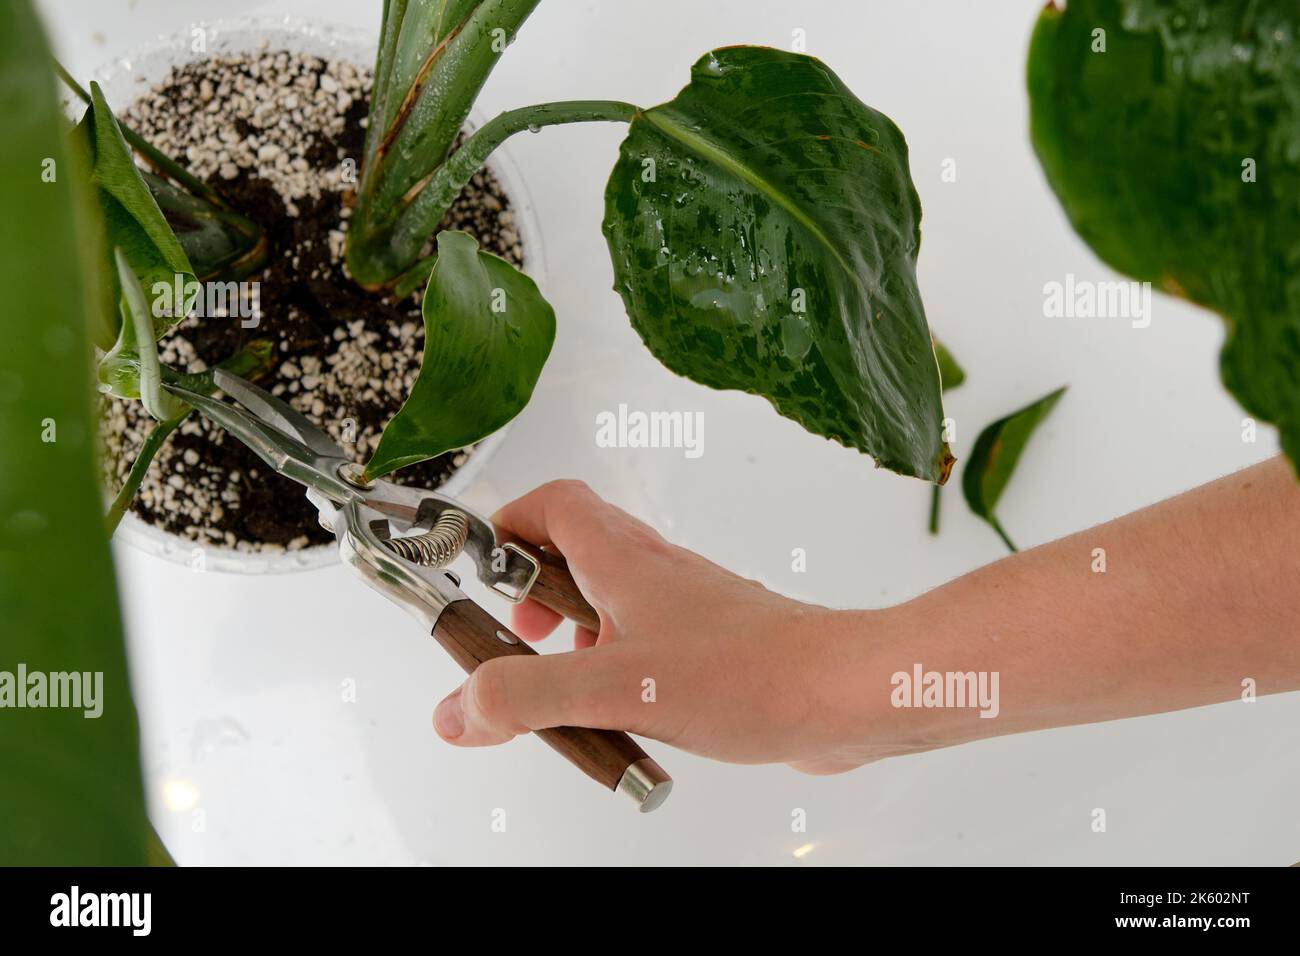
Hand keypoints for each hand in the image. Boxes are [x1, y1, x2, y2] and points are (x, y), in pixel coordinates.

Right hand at [431, 479, 899, 773]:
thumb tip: (458, 709)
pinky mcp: (716, 648)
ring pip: (615, 602)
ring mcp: (691, 610)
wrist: (844, 695)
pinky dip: (622, 671)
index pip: (554, 503)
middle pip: (577, 552)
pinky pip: (651, 643)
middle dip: (534, 595)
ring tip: (572, 691)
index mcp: (626, 563)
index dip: (507, 526)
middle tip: (522, 642)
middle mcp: (658, 575)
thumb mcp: (615, 689)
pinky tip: (629, 718)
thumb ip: (528, 696)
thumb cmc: (750, 675)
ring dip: (577, 639)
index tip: (481, 574)